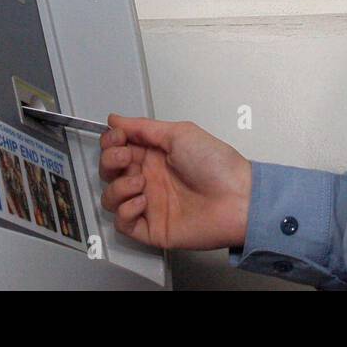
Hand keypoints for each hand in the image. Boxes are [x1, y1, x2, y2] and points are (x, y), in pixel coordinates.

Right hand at [99, 115, 251, 249]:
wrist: (237, 198)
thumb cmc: (217, 164)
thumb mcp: (180, 133)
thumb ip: (143, 127)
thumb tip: (116, 118)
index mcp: (154, 155)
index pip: (117, 148)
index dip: (111, 142)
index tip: (117, 137)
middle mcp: (149, 178)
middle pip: (109, 172)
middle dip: (109, 161)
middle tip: (125, 157)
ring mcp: (149, 204)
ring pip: (111, 198)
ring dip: (117, 187)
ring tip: (140, 182)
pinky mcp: (151, 228)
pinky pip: (122, 223)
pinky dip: (126, 211)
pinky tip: (142, 201)